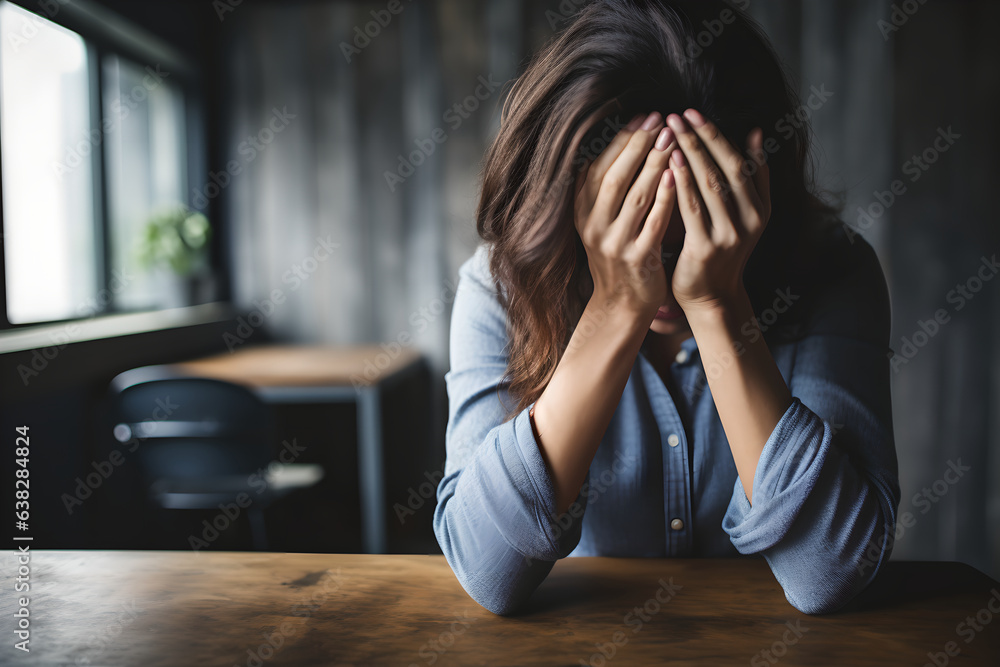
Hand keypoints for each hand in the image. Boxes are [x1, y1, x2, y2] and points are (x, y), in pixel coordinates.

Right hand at [574, 111, 678, 318]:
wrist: (621, 305)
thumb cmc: (617, 255)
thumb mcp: (599, 221)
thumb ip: (601, 189)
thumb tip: (610, 145)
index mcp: (581, 213)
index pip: (597, 168)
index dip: (619, 140)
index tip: (642, 117)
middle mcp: (592, 227)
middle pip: (614, 177)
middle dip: (638, 145)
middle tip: (660, 119)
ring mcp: (614, 244)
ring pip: (634, 196)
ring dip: (654, 163)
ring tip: (673, 138)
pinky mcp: (637, 259)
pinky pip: (653, 221)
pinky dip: (664, 197)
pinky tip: (677, 175)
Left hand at [663, 109, 771, 314]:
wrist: (711, 297)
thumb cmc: (720, 249)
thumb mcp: (744, 213)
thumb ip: (751, 176)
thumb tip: (754, 132)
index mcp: (761, 206)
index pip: (740, 160)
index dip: (717, 134)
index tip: (694, 112)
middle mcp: (751, 219)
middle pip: (726, 168)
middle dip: (701, 137)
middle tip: (678, 113)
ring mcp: (731, 234)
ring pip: (710, 184)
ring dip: (690, 153)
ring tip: (671, 129)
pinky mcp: (707, 248)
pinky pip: (692, 208)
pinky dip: (681, 183)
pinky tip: (668, 163)